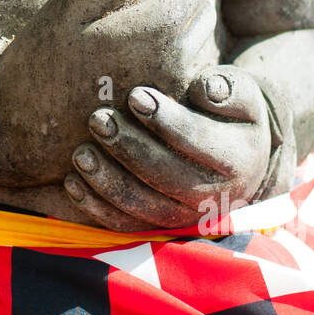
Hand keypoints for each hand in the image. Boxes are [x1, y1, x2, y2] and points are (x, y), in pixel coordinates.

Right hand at [0, 0, 216, 186]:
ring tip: (133, 37)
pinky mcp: (166, 124)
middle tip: (134, 4)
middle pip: (202, 14)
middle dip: (178, 0)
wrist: (20, 130)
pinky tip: (134, 70)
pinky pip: (188, 81)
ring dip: (178, 33)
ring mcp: (174, 100)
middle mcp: (176, 68)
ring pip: (198, 47)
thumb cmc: (43, 59)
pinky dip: (172, 66)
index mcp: (157, 31)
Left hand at [62, 64, 272, 229]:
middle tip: (98, 118)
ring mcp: (185, 217)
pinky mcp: (159, 227)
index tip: (135, 95)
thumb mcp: (241, 94)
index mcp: (239, 159)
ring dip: (107, 181)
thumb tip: (205, 87)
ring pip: (143, 206)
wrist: (234, 157)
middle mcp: (215, 196)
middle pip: (167, 177)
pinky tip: (72, 181)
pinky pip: (125, 225)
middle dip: (129, 148)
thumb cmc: (228, 114)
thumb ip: (228, 89)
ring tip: (80, 152)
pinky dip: (96, 207)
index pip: (200, 141)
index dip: (166, 120)